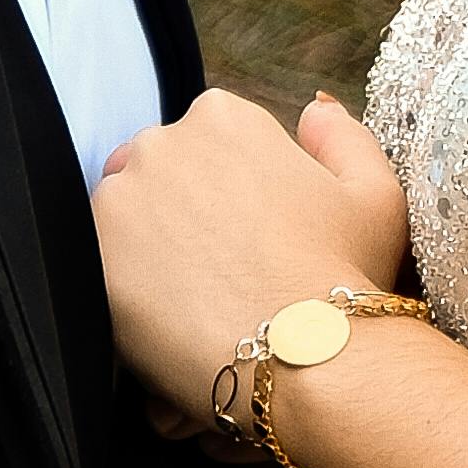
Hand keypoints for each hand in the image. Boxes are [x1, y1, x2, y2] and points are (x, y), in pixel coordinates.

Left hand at [91, 88, 409, 430]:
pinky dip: (126, 298)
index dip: (224, 198)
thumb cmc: (345, 276)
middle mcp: (163, 143)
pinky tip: (170, 327)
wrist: (306, 357)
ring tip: (194, 309)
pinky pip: (100, 273)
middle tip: (217, 277)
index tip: (242, 240)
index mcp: (225, 117)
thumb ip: (343, 137)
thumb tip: (313, 110)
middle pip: (156, 178)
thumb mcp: (375, 194)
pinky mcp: (92, 256)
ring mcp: (120, 197)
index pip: (203, 145)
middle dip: (178, 221)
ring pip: (123, 226)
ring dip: (147, 258)